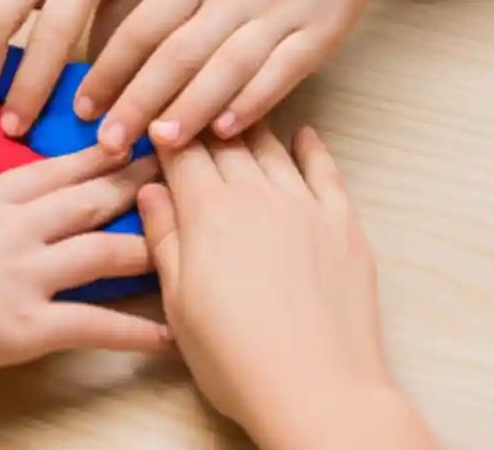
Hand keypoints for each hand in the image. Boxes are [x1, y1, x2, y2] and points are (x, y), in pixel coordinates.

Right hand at [0, 146, 169, 385]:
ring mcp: (26, 275)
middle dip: (139, 182)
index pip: (54, 169)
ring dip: (149, 246)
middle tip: (180, 170)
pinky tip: (167, 336)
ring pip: (105, 252)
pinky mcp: (28, 326)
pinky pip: (94, 327)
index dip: (97, 154)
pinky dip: (135, 332)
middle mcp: (16, 229)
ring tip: (188, 243)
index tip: (129, 138)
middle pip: (92, 198)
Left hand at [76, 0, 410, 152]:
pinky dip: (253, 101)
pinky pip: (282, 72)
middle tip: (107, 143)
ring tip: (160, 144)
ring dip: (190, 109)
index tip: (83, 106)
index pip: (142, 26)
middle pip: (175, 54)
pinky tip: (227, 129)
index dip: (109, 70)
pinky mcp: (323, 31)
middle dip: (137, 102)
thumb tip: (151, 34)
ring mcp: (281, 12)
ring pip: (225, 69)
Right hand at [140, 126, 414, 444]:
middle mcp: (257, 195)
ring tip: (236, 109)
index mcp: (208, 213)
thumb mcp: (178, 303)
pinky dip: (312, 148)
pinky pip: (325, 171)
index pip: (181, 153)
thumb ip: (164, 239)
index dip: (164, 131)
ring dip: (250, 125)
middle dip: (203, 119)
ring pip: (272, 147)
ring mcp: (305, 205)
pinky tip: (304, 135)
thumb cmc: (236, 358)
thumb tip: (150, 191)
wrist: (317, 388)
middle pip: (224, 141)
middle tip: (191, 105)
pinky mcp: (343, 224)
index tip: (154, 118)